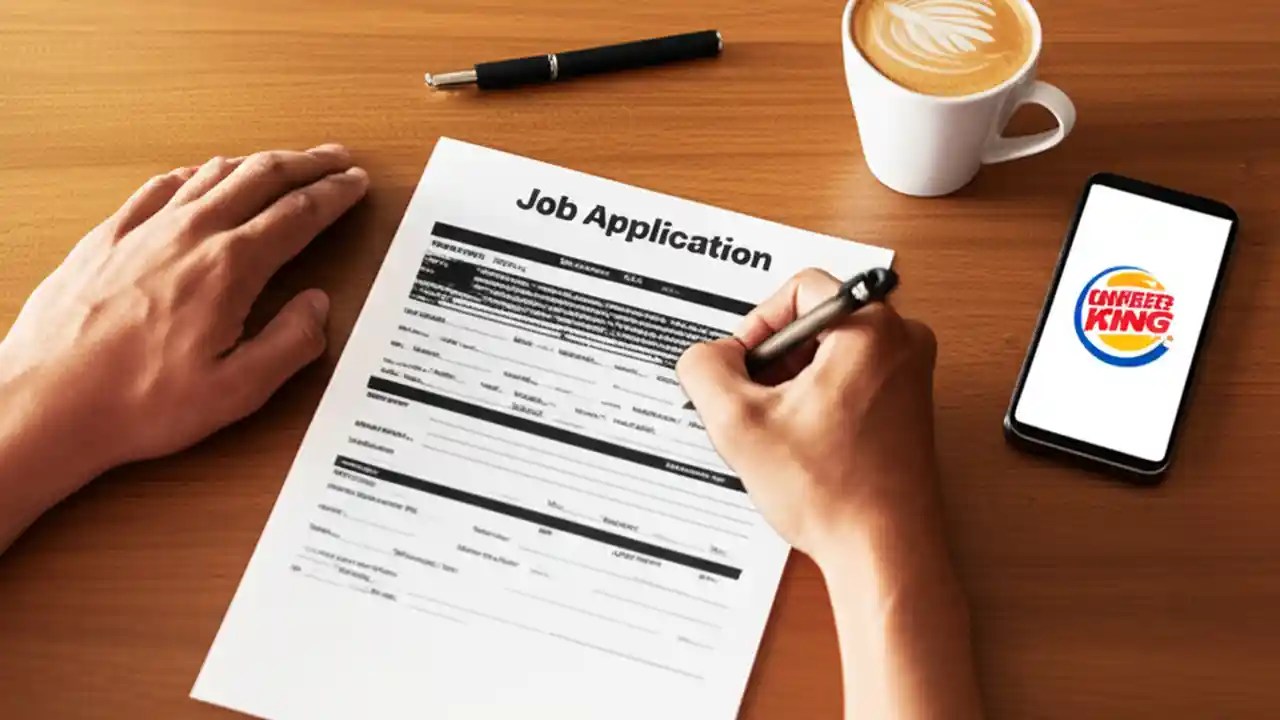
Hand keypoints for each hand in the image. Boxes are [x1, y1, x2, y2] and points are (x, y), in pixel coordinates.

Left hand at [0, 145, 366, 482]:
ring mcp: (145, 230)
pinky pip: (162, 187)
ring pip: (215, 174)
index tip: (355, 184)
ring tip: (285, 162)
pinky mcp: (108, 236)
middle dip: (307, 164)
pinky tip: (206, 174)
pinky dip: (198, 173)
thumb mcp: (237, 391)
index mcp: (229, 268)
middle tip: (336, 159)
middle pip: (262, 179)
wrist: (46, 402)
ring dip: (259, 162)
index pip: (298, 215)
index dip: (334, 196)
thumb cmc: (137, 403)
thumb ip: (290, 343)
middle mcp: (190, 235)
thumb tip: (318, 306)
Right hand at [676, 268, 938, 560]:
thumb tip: (706, 356)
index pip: (799, 288)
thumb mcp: (740, 423)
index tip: (742, 366)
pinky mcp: (907, 409)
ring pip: (830, 354)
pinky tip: (801, 444)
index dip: (757, 325)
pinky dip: (816, 402)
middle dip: (773, 360)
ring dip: (792, 384)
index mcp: (872, 330)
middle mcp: (902, 344)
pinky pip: (849, 381)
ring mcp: (910, 378)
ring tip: (778, 430)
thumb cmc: (835, 493)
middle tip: (755, 404)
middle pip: (814, 321)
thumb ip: (704, 370)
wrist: (883, 552)